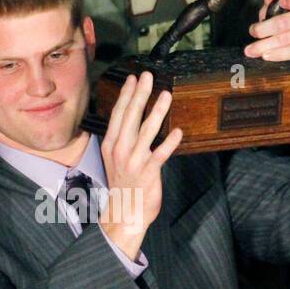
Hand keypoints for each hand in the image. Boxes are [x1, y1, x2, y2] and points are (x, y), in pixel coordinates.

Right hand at [98, 70, 182, 259]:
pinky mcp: (147, 172)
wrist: (125, 212)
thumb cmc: (124, 185)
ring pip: (146, 131)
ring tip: (166, 95)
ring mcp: (133, 161)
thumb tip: (132, 119)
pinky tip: (178, 131)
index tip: (133, 78)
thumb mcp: (115, 159)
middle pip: (130, 117)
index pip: (118, 114)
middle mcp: (120, 150)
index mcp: (110, 144)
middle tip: (148, 76)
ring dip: (157, 112)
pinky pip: (160, 154)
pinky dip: (169, 143)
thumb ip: (122, 139)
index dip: (127, 95)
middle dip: (140, 94)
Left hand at [246, 0, 289, 100]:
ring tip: (252, 49)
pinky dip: (278, 54)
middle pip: (289, 20)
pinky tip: (266, 55)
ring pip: (288, 37)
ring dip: (266, 44)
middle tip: (253, 32)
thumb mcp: (278, 14)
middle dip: (266, 27)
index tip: (281, 2)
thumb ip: (272, 0)